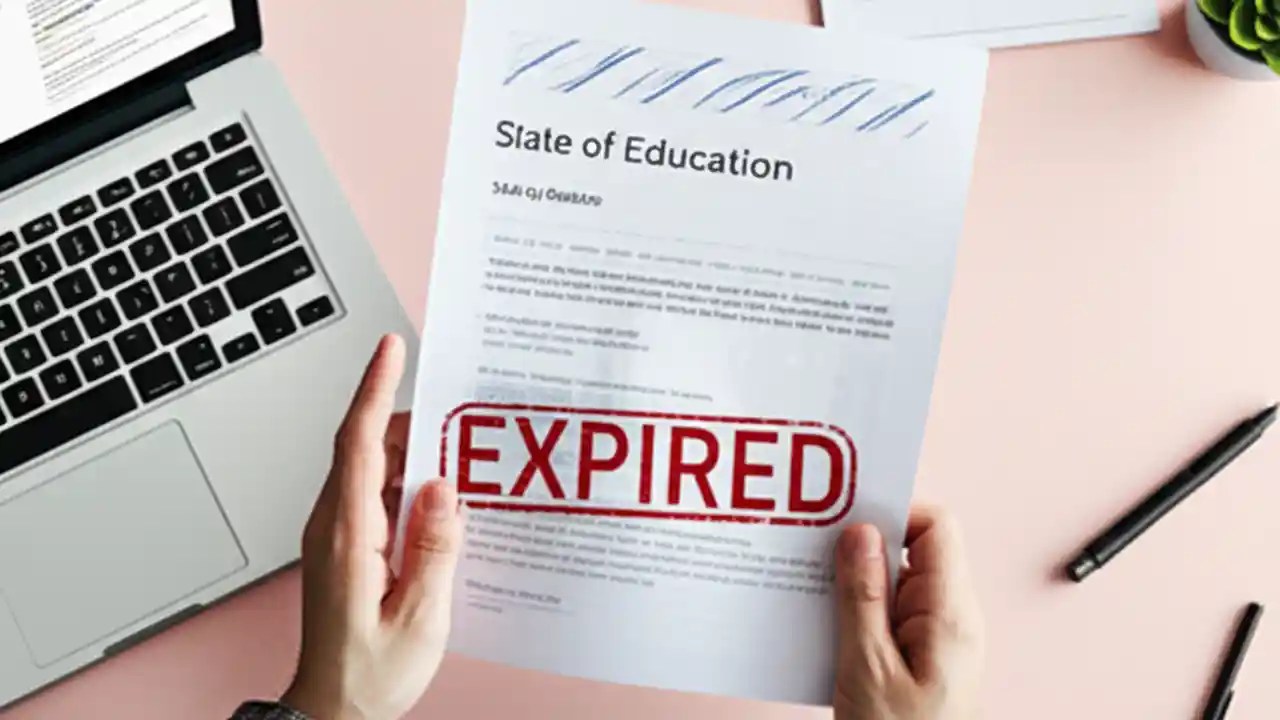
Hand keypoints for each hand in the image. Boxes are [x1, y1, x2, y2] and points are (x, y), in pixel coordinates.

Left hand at [282, 335, 464, 719]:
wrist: (333, 709)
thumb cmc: (370, 674)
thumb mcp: (420, 617)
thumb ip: (434, 547)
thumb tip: (444, 486)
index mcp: (348, 537)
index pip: (357, 444)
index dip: (374, 389)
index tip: (390, 348)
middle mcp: (335, 526)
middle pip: (368, 448)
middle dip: (412, 421)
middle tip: (461, 415)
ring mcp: (337, 534)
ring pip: (374, 470)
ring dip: (415, 457)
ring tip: (462, 462)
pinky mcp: (348, 546)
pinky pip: (378, 497)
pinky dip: (410, 486)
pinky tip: (443, 504)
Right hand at [833, 505, 983, 719]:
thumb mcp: (867, 667)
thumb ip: (863, 595)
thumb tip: (860, 532)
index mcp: (950, 615)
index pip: (936, 527)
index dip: (894, 509)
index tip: (846, 512)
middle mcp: (951, 618)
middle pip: (913, 548)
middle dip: (863, 543)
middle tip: (815, 545)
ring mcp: (936, 636)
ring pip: (895, 580)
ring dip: (854, 580)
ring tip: (813, 589)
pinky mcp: (919, 653)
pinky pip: (889, 610)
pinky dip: (856, 607)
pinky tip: (824, 621)